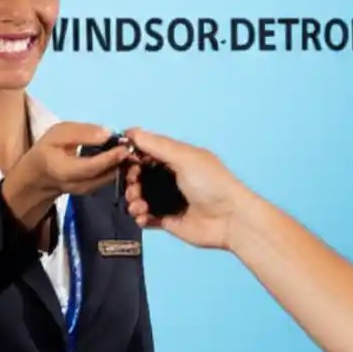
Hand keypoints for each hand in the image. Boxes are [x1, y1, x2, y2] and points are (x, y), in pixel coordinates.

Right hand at [2, 122, 132, 230]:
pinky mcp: (95, 189)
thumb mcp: (58, 133)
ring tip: (131, 148)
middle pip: (105, 175)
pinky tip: (125, 154)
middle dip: (122, 160)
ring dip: (123, 164)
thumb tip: (108, 133)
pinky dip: (119, 167)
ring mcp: (89, 190)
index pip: (91, 167)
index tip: (124, 146)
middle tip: (134, 145)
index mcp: (65, 171)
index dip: (110, 158)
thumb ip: (82, 133)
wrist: (40, 175)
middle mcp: (79, 185)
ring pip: (111, 178)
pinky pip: (110, 178)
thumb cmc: (48, 150)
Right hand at [121, 128, 246, 250]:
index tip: (122, 158)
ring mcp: (169, 199)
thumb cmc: (213, 184)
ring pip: (140, 196)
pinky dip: (139, 215)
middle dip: (131, 179)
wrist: (230, 220)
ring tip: (138, 203)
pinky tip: (142, 216)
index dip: (133, 154)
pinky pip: (146, 216)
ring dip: (133, 198)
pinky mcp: (168, 219)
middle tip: (133, 184)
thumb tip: (132, 131)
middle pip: (141, 175)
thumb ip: (157, 145)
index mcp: (178, 158)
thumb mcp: (185, 157)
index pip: (148, 151)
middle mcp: (172, 177)